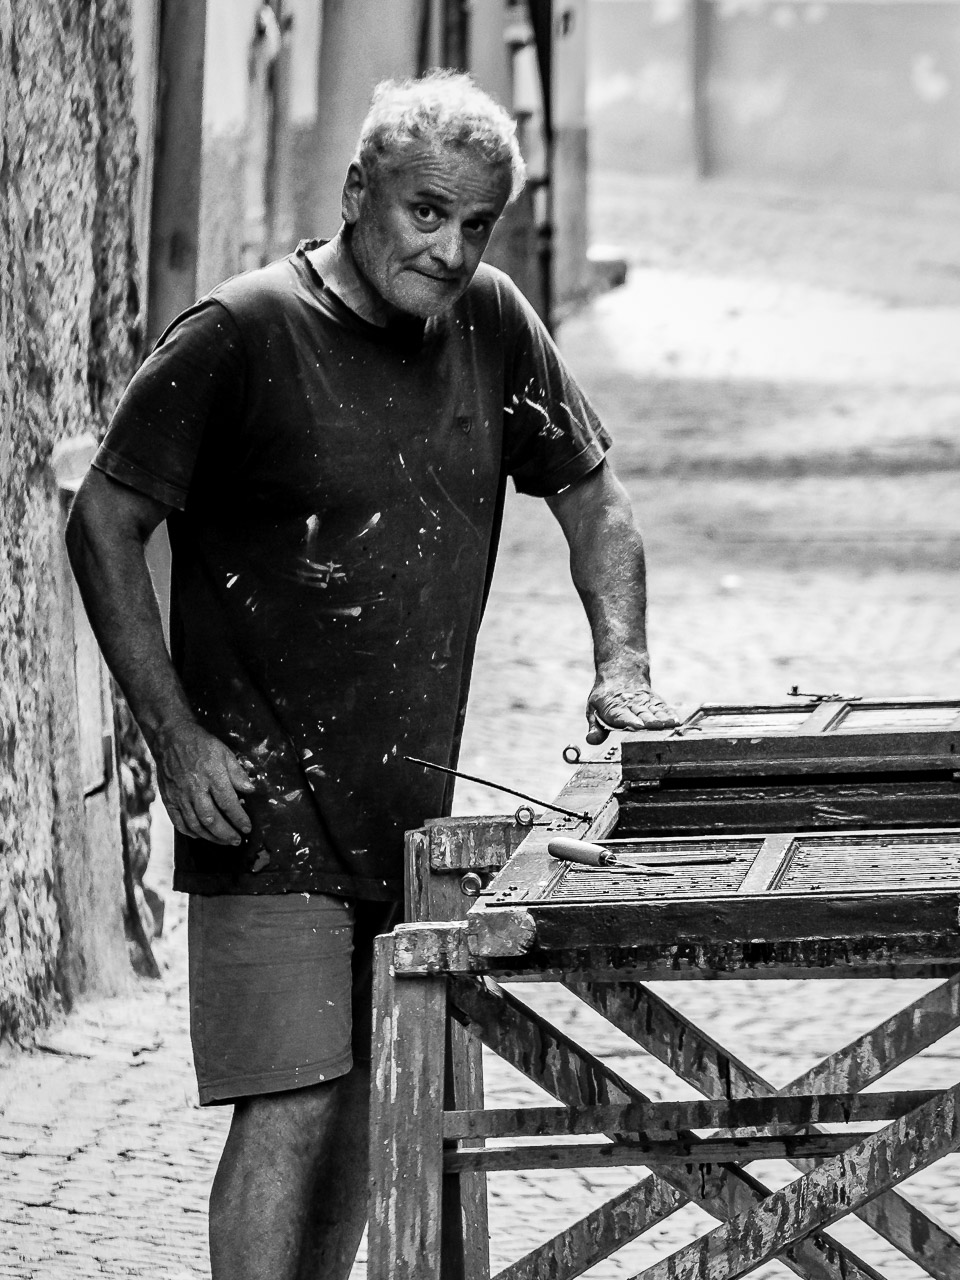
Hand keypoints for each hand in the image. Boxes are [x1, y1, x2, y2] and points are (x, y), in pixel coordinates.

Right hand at [150, 721, 256, 845]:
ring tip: (223, 842)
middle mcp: (195, 788)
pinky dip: (190, 832)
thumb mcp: (224, 753)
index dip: (239, 819)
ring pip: (195, 824)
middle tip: (237, 840)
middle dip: (226, 833)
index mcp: (212, 776)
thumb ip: (237, 773)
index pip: (228, 803)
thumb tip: (251, 790)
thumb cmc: (201, 745)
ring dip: (211, 837)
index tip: (248, 828)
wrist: (171, 738)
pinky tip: (201, 836)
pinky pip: (178, 822)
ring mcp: (179, 795)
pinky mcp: (168, 799)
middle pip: (211, 819)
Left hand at [586, 674, 677, 743]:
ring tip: (669, 725)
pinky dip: (669, 713)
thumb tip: (591, 740)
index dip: (629, 720)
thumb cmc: (605, 696)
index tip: (638, 725)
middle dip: (648, 720)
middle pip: (640, 713)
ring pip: (652, 709)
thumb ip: (595, 727)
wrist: (621, 670)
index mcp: (612, 707)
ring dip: (661, 718)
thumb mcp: (593, 709)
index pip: (620, 714)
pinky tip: (676, 721)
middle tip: (655, 727)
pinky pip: (662, 707)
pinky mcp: (653, 699)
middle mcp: (629, 703)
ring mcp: (643, 700)